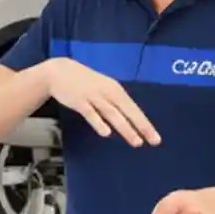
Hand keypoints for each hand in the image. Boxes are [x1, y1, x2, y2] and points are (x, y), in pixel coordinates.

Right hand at [43, 58, 160, 146]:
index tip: (156, 138)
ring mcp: (93, 96)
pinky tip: (106, 133)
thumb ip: (114, 101)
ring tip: (136, 142)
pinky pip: (90, 113)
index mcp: (115, 89)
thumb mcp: (103, 87)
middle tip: (154, 141)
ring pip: (112, 114)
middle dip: (141, 126)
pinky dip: (99, 123)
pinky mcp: (79, 101)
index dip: (145, 123)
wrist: (59, 71)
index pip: (134, 108)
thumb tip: (128, 119)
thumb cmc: (84, 82)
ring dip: (125, 128)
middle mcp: (107, 92)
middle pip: (127, 111)